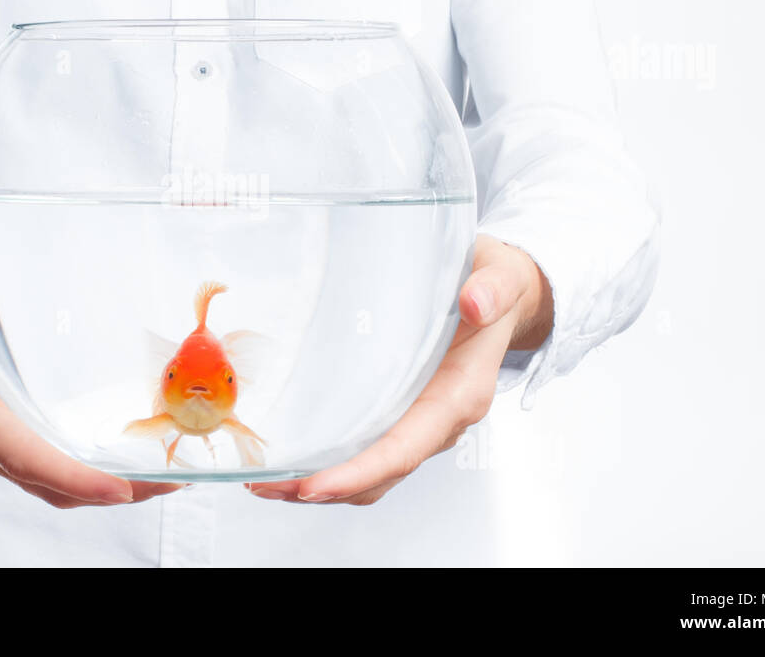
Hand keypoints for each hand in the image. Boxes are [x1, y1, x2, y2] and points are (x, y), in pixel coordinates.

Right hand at [0, 250, 182, 507]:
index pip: (15, 452)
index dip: (68, 475)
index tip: (119, 487)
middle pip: (46, 479)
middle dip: (109, 488)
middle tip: (173, 480)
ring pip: (54, 480)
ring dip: (110, 484)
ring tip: (171, 474)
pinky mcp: (10, 433)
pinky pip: (54, 463)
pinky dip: (96, 467)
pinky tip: (138, 453)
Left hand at [247, 234, 553, 505]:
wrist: (500, 291)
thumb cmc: (495, 286)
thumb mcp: (499, 277)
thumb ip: (493, 289)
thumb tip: (474, 302)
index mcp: (461, 395)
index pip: (405, 449)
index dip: (358, 473)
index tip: (313, 486)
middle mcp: (438, 420)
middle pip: (379, 474)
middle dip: (323, 487)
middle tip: (266, 484)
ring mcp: (418, 422)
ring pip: (368, 472)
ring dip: (318, 482)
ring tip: (264, 480)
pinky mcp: (401, 414)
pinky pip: (364, 451)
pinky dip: (327, 462)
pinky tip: (289, 453)